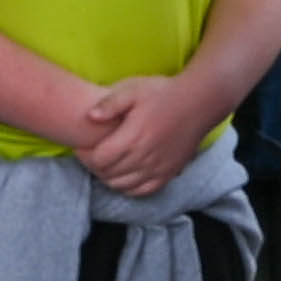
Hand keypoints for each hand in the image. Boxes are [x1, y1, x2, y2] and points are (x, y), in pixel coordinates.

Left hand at [61, 75, 205, 197]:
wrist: (199, 102)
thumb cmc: (163, 92)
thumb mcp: (133, 89)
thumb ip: (110, 103)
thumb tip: (89, 117)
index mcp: (133, 137)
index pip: (98, 159)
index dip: (84, 156)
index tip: (81, 146)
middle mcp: (145, 157)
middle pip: (107, 174)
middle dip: (93, 167)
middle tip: (90, 155)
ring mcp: (158, 168)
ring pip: (123, 186)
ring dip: (108, 178)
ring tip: (105, 164)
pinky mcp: (169, 173)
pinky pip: (143, 191)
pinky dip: (128, 188)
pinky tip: (124, 176)